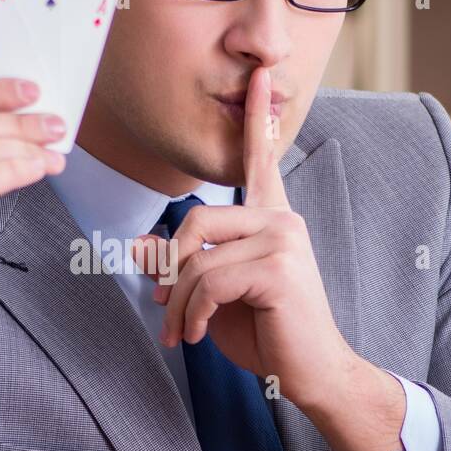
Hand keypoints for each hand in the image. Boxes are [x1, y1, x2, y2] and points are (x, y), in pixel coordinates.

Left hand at [129, 66, 350, 413]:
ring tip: (181, 332)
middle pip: (195, 220)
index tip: (261, 76)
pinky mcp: (279, 269)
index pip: (260, 160)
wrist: (312, 374)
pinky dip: (192, 314)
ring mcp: (283, 240)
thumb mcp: (212, 297)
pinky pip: (208, 282)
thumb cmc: (268, 334)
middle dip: (169, 269)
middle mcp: (281, 219)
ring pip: (197, 258)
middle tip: (163, 306)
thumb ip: (180, 266)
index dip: (257, 119)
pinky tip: (198, 334)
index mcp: (270, 218)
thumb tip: (139, 246)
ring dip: (177, 303)